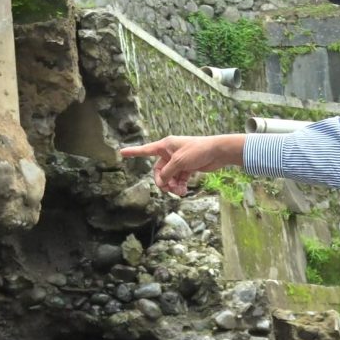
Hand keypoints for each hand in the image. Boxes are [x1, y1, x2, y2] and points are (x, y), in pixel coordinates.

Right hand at [118, 134, 243, 195]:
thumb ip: (167, 173)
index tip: (122, 152)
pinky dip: (180, 186)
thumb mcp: (179, 162)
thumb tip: (162, 182)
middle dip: (163, 181)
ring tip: (179, 193)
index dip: (133, 152)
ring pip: (169, 177)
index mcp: (165, 146)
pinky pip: (178, 179)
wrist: (217, 152)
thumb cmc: (198, 151)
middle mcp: (170, 152)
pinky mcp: (187, 167)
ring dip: (172, 186)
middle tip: (168, 189)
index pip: (145, 150)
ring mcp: (178, 160)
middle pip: (159, 170)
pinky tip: (183, 192)